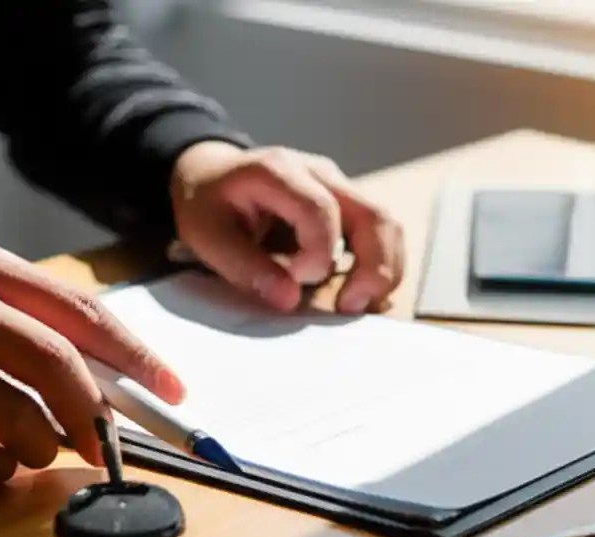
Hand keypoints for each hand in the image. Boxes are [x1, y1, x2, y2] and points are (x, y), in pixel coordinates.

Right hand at [0, 238, 182, 484]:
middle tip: (103, 445)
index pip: (81, 312)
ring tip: (28, 445)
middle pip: (57, 364)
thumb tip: (123, 394)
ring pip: (21, 419)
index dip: (137, 357)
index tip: (174, 391)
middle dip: (95, 415)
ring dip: (42, 447)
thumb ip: (37, 335)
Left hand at [170, 141, 404, 313]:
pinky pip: (379, 234)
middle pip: (374, 215)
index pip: (321, 210)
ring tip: (355, 304)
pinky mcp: (347, 206)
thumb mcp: (207, 236)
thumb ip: (245, 267)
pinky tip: (358, 292)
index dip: (318, 253)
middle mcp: (319, 173)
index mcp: (279, 170)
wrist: (211, 175)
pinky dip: (379, 266)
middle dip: (375, 267)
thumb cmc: (207, 204)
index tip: (296, 279)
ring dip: (384, 270)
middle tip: (350, 307)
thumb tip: (288, 300)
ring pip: (386, 225)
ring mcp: (339, 187)